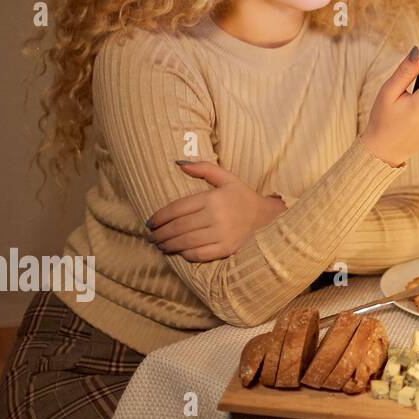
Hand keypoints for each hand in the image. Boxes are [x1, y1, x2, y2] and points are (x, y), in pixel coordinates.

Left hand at [148, 162, 285, 261]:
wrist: (268, 217)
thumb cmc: (244, 197)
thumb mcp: (227, 178)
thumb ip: (204, 168)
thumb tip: (179, 163)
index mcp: (213, 198)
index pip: (177, 208)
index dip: (160, 217)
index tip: (150, 222)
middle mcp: (216, 216)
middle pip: (178, 227)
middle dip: (161, 233)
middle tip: (152, 236)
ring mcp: (222, 234)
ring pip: (186, 242)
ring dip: (169, 245)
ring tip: (161, 245)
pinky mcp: (227, 248)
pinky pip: (200, 254)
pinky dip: (186, 254)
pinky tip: (180, 252)